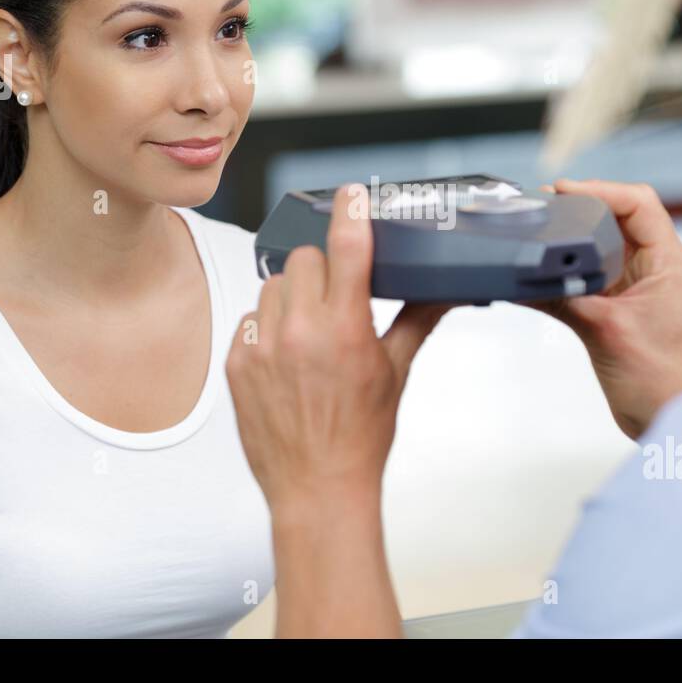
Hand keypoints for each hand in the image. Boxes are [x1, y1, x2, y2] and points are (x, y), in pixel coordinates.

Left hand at [226, 182, 449, 516]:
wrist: (316, 488)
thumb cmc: (361, 436)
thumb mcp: (395, 373)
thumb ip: (417, 320)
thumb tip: (445, 289)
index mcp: (345, 330)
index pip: (346, 248)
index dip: (350, 213)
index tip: (351, 194)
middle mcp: (300, 332)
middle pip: (303, 259)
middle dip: (322, 268)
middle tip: (337, 296)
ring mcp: (262, 347)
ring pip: (273, 284)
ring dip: (293, 296)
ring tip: (309, 331)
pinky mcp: (236, 363)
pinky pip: (250, 319)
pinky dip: (268, 327)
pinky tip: (286, 356)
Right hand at [523, 179, 681, 439]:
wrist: (665, 417)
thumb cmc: (657, 379)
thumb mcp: (604, 330)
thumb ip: (563, 299)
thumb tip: (523, 280)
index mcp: (669, 262)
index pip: (639, 203)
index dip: (600, 189)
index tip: (562, 191)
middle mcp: (656, 266)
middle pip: (618, 215)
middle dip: (581, 205)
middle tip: (543, 205)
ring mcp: (637, 285)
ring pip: (603, 242)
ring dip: (573, 235)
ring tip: (539, 229)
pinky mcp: (618, 304)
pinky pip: (590, 272)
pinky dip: (566, 267)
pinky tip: (540, 268)